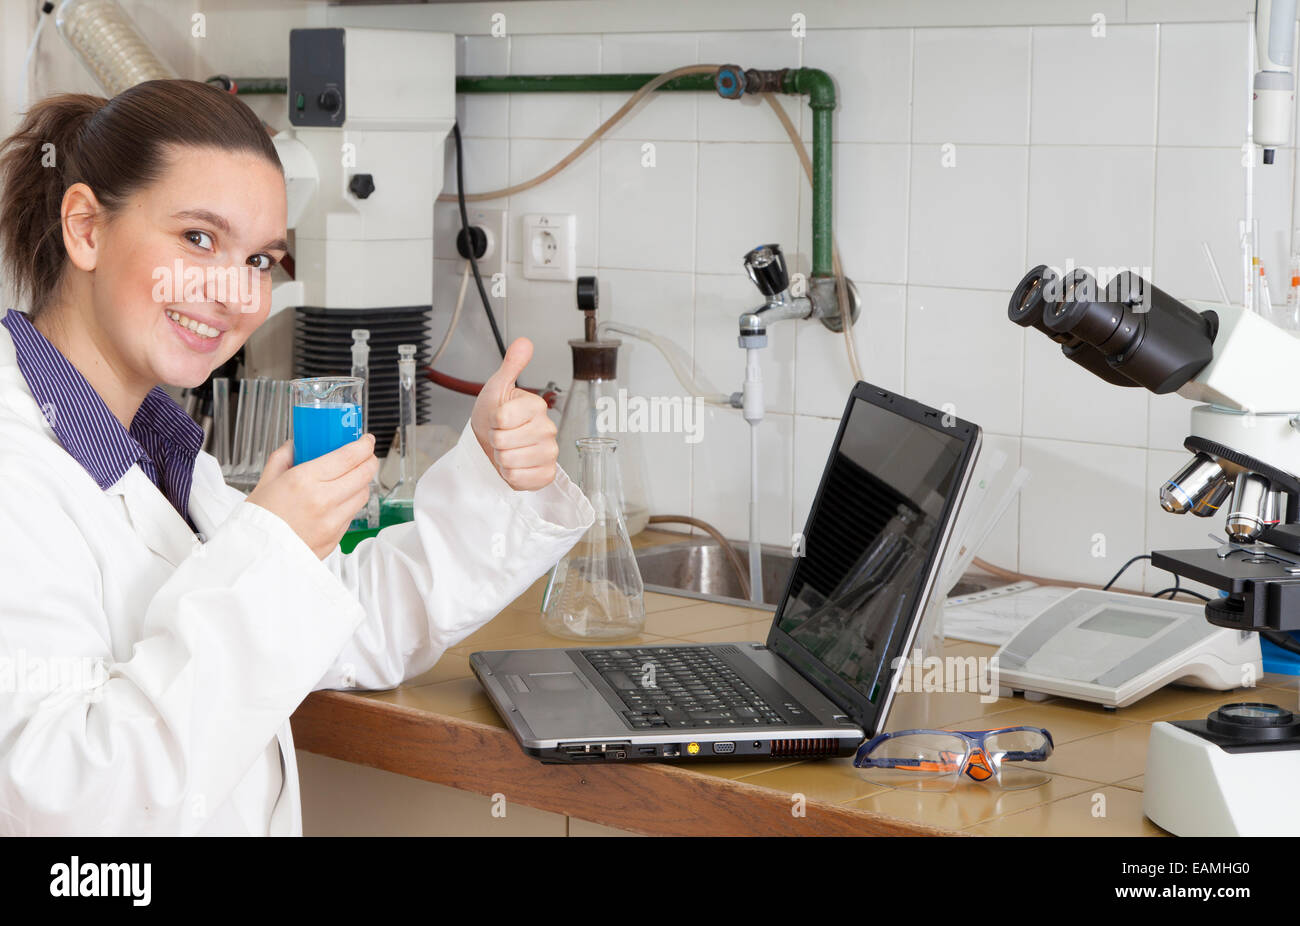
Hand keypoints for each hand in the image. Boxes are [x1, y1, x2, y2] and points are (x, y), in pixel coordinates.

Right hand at [245, 433, 379, 558]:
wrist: (255, 557)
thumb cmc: (257, 521)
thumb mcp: (265, 481)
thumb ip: (282, 458)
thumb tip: (295, 445)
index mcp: (304, 481)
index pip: (349, 456)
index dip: (364, 445)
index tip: (366, 440)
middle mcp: (323, 500)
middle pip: (364, 474)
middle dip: (369, 460)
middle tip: (365, 455)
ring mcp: (332, 521)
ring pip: (363, 495)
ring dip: (362, 482)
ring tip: (352, 477)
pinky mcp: (336, 538)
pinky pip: (352, 514)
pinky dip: (351, 504)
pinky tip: (339, 500)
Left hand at [470, 337, 558, 490]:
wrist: (492, 443)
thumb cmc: (494, 416)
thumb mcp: (497, 388)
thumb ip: (511, 366)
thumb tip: (524, 342)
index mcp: (537, 406)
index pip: (501, 418)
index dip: (491, 421)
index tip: (496, 420)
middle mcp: (548, 429)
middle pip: (504, 441)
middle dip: (495, 441)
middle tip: (500, 436)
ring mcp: (549, 453)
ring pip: (510, 461)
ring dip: (501, 458)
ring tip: (507, 450)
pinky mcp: (546, 474)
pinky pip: (520, 479)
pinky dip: (511, 476)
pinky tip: (515, 465)